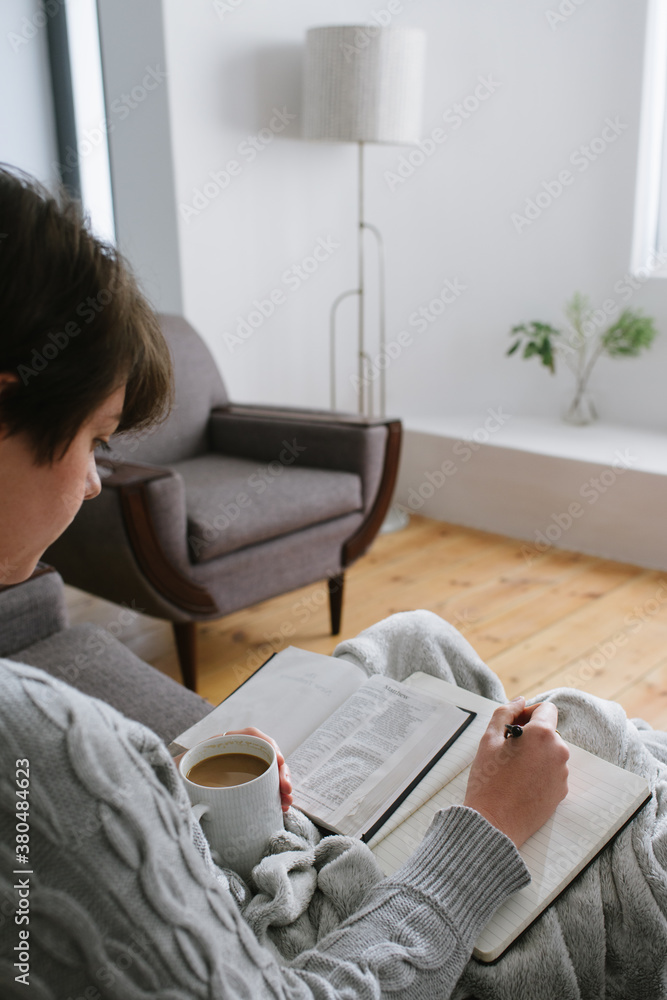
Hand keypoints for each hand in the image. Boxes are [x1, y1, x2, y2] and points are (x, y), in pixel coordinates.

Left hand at [172, 727, 293, 812]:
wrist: (167, 791)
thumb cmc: (173, 780)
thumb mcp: (178, 776)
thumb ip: (185, 783)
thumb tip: (196, 802)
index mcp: (220, 744)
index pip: (251, 736)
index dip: (268, 746)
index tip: (278, 761)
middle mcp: (233, 753)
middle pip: (265, 755)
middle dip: (281, 772)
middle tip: (286, 790)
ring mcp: (241, 770)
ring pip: (269, 772)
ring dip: (282, 785)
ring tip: (287, 802)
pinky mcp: (244, 786)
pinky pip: (265, 786)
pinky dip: (276, 794)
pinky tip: (282, 807)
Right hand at [463, 697, 568, 848]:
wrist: (494, 824)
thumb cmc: (488, 781)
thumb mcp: (489, 739)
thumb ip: (505, 712)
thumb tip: (520, 700)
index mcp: (543, 735)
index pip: (546, 708)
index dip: (528, 712)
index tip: (513, 724)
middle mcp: (559, 752)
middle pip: (548, 731)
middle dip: (530, 734)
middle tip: (507, 748)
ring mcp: (562, 774)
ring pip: (550, 752)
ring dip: (534, 753)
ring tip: (511, 768)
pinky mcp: (562, 792)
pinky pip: (552, 771)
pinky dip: (539, 771)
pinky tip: (519, 782)